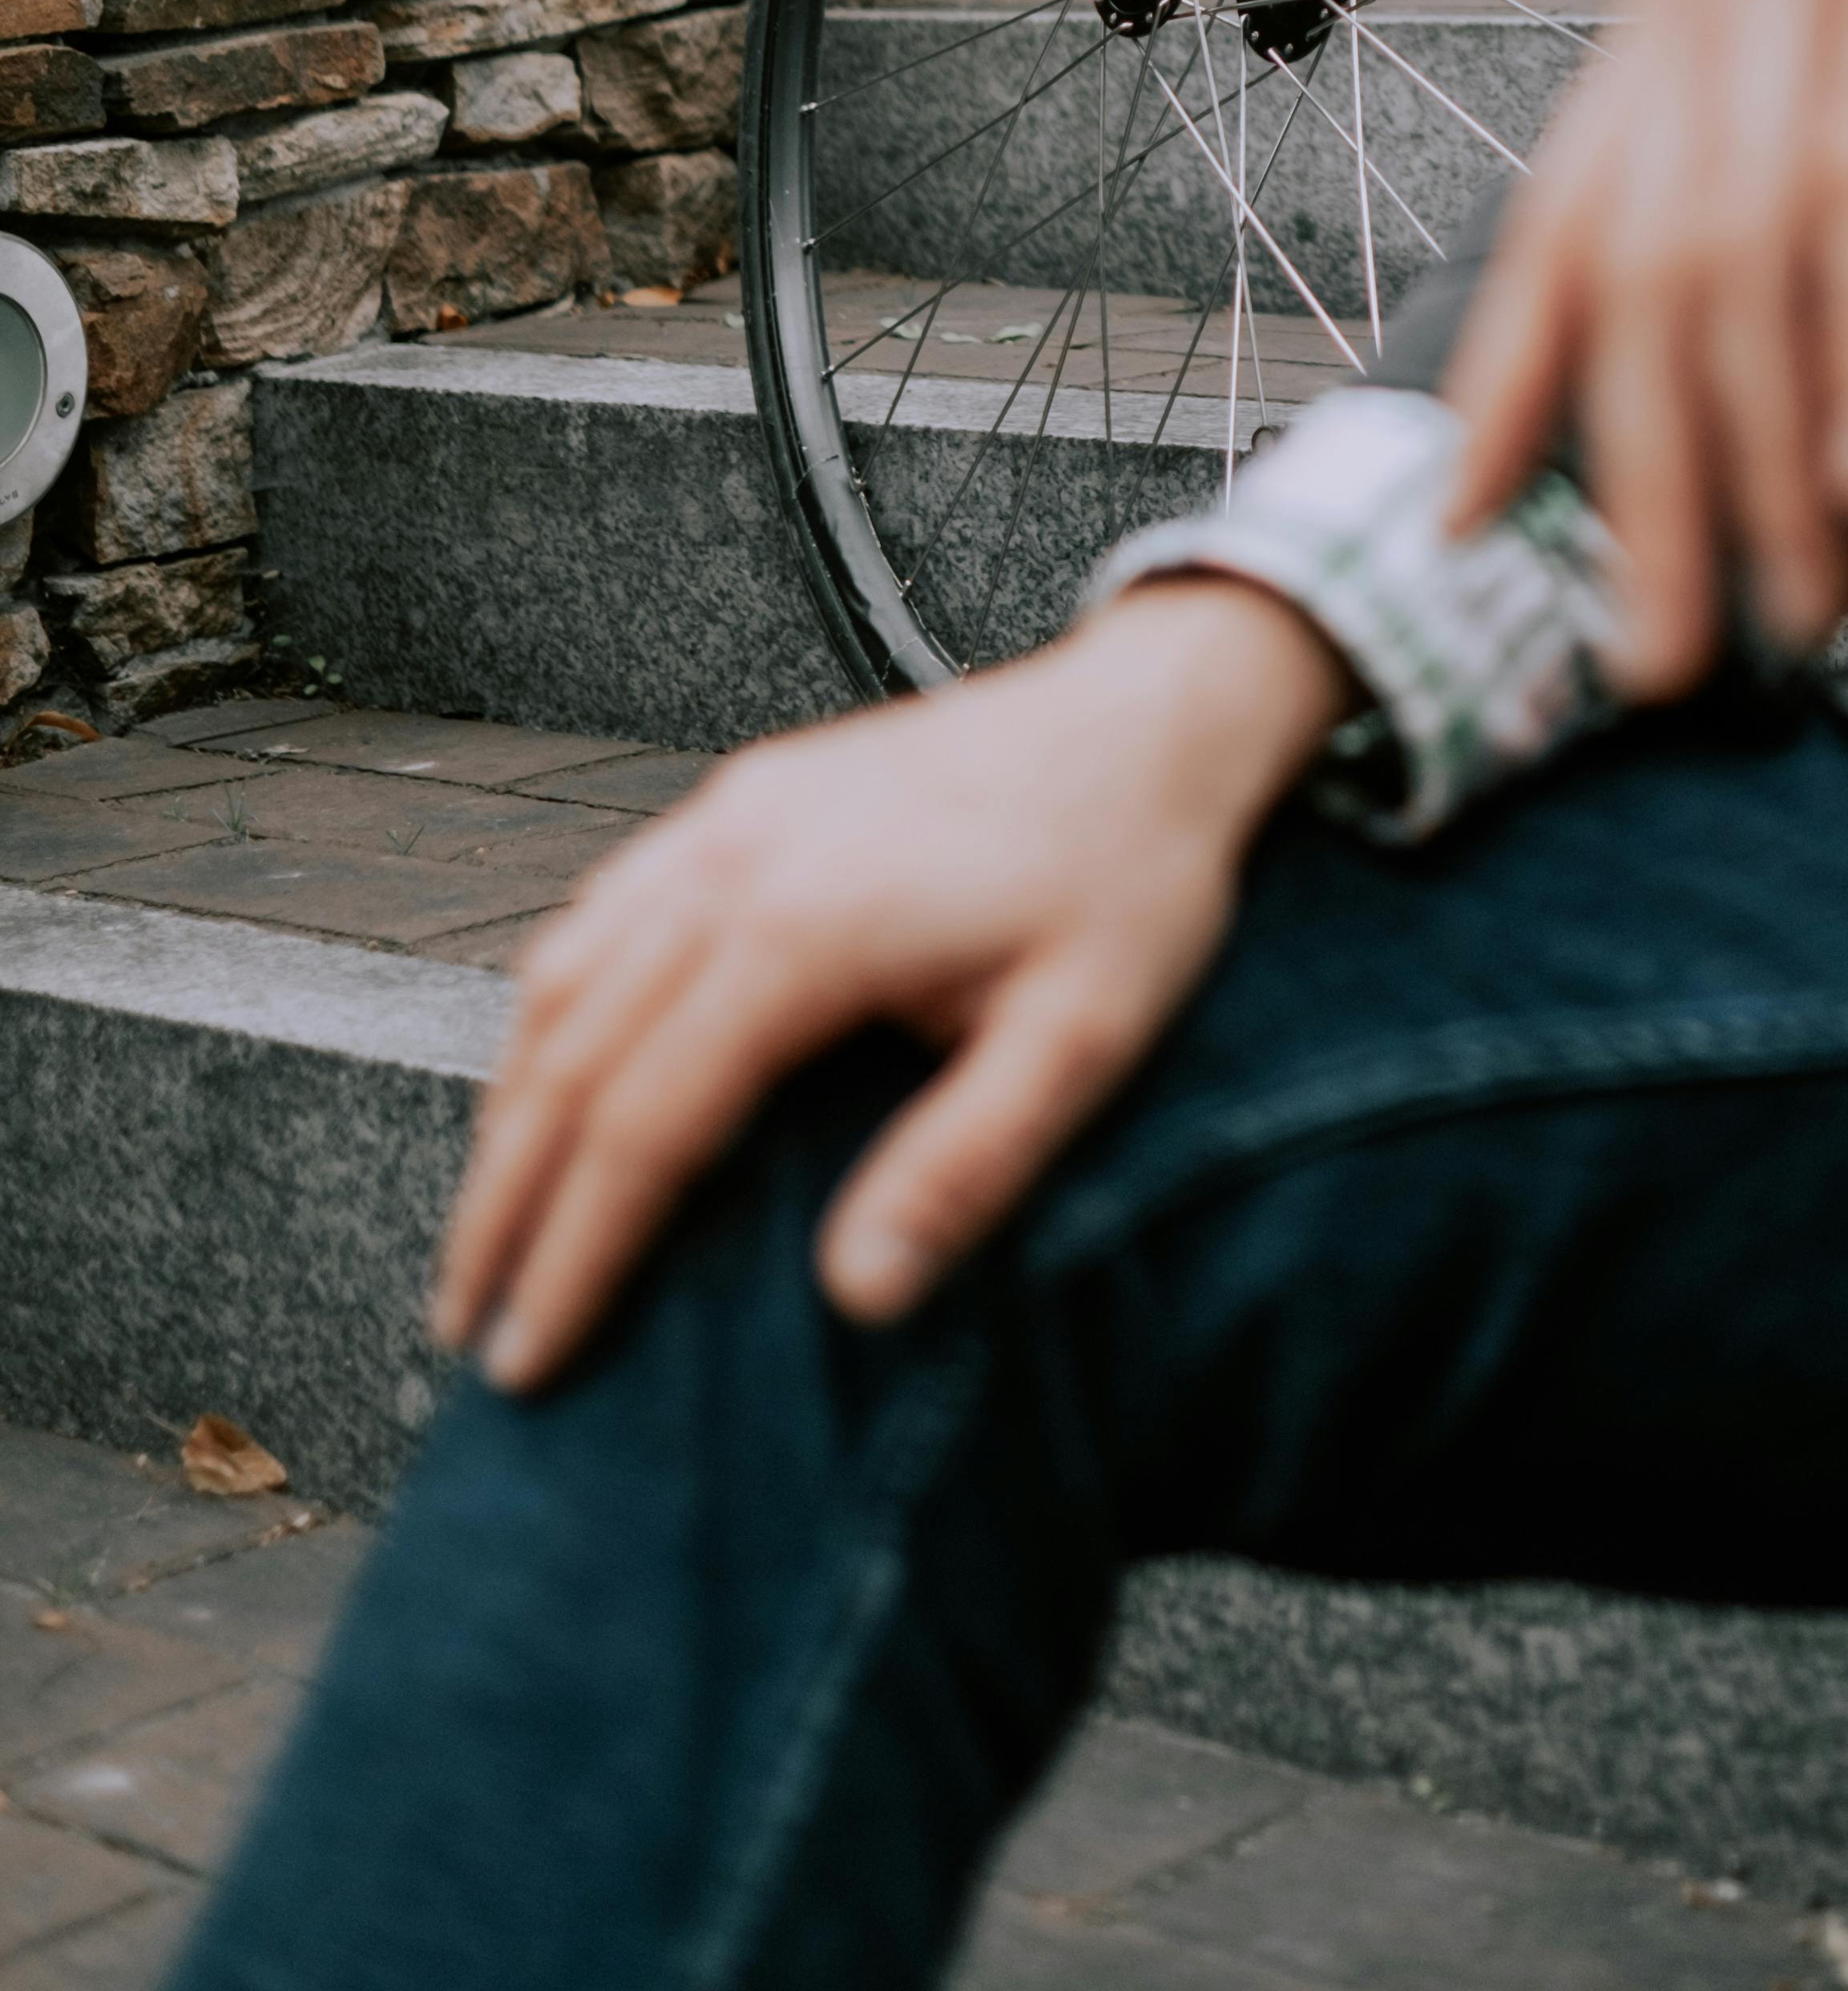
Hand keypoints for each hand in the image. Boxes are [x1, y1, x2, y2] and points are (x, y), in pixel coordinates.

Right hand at [433, 577, 1347, 1392]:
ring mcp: (726, 816)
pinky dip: (552, 1014)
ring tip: (492, 1234)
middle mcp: (733, 860)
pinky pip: (602, 912)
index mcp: (804, 928)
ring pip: (560, 979)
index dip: (577, 1255)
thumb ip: (966, 1166)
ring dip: (512, 1111)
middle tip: (469, 1330)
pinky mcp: (742, 796)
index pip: (643, 1125)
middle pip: (567, 1058)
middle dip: (504, 1208)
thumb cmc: (1132, 872)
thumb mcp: (1087, 1035)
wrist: (1155, 709)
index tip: (531, 1361)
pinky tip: (554, 1081)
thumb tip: (855, 1301)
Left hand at [1444, 0, 1847, 692]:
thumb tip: (1827, 216)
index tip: (1480, 539)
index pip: (1567, 210)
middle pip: (1642, 272)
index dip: (1512, 382)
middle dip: (1641, 490)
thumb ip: (1843, 56)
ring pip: (1747, 249)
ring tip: (1789, 619)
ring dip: (1759, 460)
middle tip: (1662, 663)